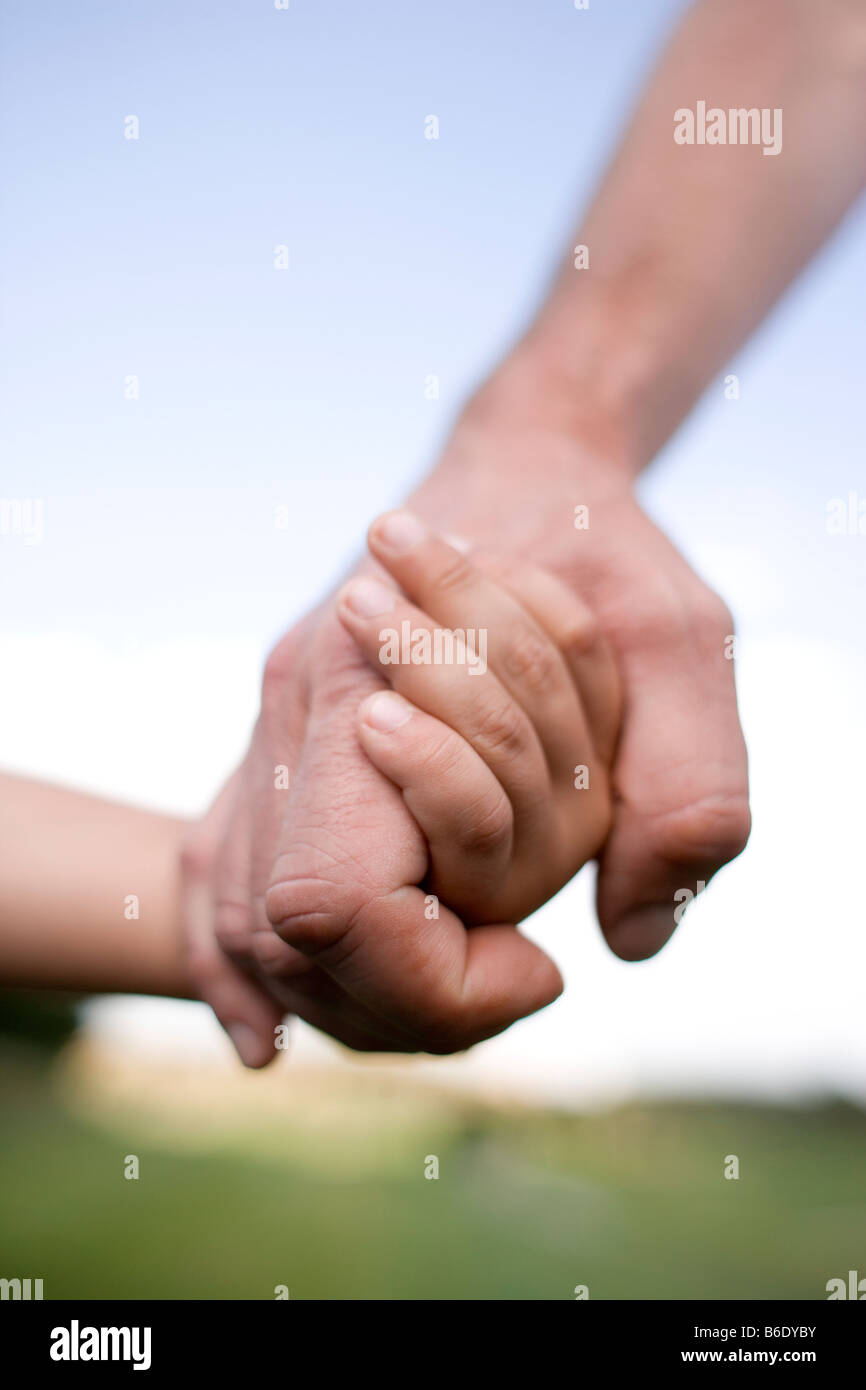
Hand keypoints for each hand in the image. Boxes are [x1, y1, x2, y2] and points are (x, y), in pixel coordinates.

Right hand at [181, 363, 749, 1063]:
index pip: (339, 903)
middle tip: (513, 979)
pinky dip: (233, 972)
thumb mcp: (683, 642)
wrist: (524, 459)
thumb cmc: (602, 543)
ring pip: (249, 921)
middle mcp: (294, 717)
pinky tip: (260, 1038)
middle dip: (403, 996)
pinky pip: (217, 879)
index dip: (432, 969)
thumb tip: (632, 938)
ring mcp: (271, 730)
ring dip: (343, 995)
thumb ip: (685, 786)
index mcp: (365, 687)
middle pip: (288, 934)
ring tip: (447, 997)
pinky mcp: (275, 748)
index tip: (538, 960)